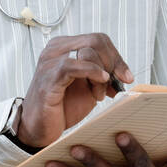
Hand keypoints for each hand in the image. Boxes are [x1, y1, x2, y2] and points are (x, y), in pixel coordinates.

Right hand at [17, 34, 133, 148]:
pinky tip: (101, 83)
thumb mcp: (89, 88)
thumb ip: (103, 76)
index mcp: (65, 47)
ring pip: (88, 52)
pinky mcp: (48, 77)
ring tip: (99, 95)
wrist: (40, 128)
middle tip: (116, 84)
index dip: (116, 57)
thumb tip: (124, 75)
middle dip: (113, 63)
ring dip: (102, 75)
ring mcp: (50, 61)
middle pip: (95, 41)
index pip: (98, 39)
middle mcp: (56, 49)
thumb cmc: (62, 107)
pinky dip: (92, 72)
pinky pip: (73, 65)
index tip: (126, 77)